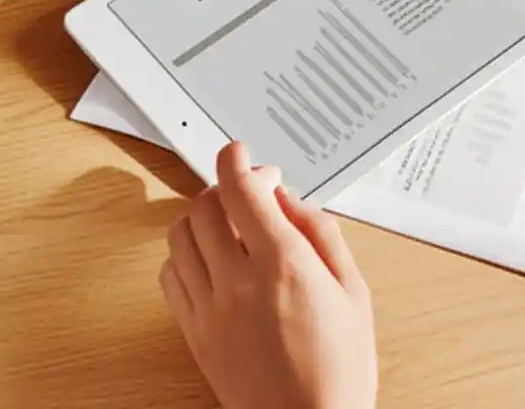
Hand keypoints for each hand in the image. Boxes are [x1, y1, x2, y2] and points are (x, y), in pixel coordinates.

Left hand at [159, 142, 376, 408]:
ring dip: (201, 217)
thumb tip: (292, 202)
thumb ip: (322, 235)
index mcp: (284, 265)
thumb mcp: (354, 292)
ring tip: (227, 222)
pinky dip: (185, 254)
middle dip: (226, 186)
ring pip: (180, 236)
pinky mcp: (193, 333)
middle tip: (250, 191)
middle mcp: (239, 281)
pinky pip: (170, 275)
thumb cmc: (339, 371)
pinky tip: (210, 260)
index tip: (241, 153)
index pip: (241, 190)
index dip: (237, 160)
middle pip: (205, 205)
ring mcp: (210, 308)